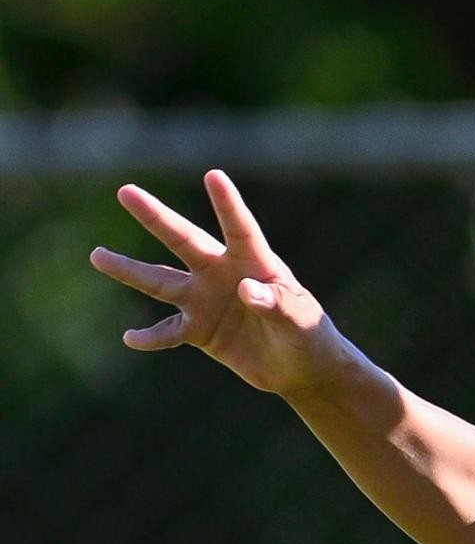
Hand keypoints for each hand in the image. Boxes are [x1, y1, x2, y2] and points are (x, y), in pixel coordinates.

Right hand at [91, 172, 331, 393]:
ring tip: (97, 255)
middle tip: (126, 192)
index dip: (227, 204)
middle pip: (184, 241)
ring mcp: (206, 299)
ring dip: (129, 272)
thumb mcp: (300, 320)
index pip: (239, 228)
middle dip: (155, 218)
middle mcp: (223, 274)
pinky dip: (151, 336)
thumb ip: (277, 304)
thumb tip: (247, 290)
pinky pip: (168, 331)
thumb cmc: (309, 335)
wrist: (301, 367)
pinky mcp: (199, 329)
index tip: (214, 175)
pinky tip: (130, 338)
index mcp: (255, 263)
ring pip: (161, 282)